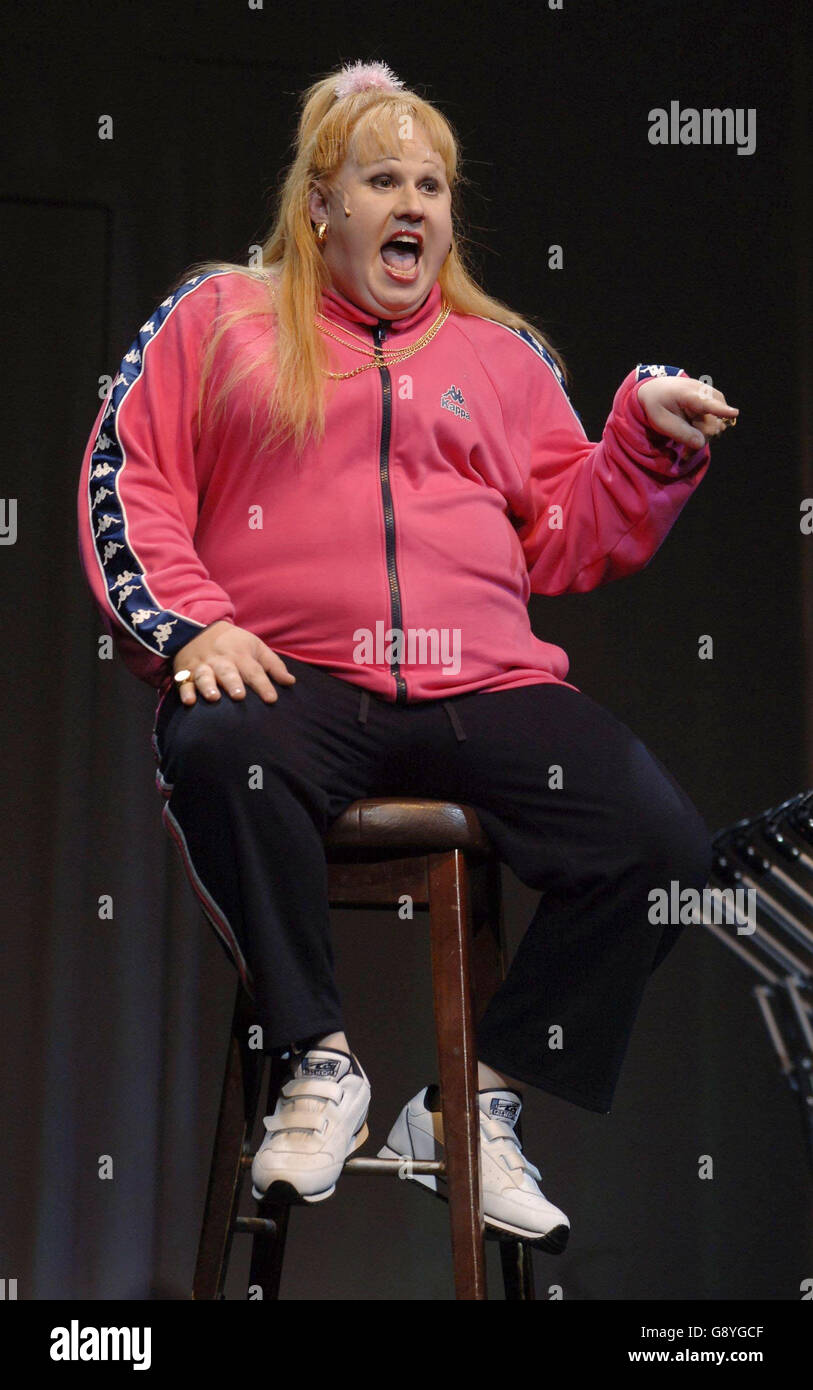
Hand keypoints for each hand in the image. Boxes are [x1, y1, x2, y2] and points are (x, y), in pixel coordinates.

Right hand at [171, 620, 296, 705]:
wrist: (198, 625)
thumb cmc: (233, 642)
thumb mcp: (256, 647)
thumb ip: (273, 665)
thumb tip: (291, 682)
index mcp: (241, 655)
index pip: (254, 671)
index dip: (263, 685)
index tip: (272, 699)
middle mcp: (222, 661)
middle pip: (228, 672)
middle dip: (233, 684)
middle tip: (239, 696)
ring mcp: (202, 666)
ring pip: (205, 676)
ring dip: (208, 687)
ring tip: (214, 698)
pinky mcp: (185, 671)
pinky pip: (183, 681)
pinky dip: (185, 691)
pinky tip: (189, 702)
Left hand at [637, 376, 738, 449]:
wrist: (657, 388)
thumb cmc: (657, 404)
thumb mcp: (660, 422)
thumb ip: (680, 433)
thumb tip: (701, 444)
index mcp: (686, 394)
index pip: (705, 403)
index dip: (720, 409)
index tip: (734, 413)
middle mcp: (703, 391)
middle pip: (711, 423)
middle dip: (700, 438)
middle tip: (685, 453)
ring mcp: (711, 395)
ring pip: (716, 423)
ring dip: (704, 435)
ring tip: (687, 437)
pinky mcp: (715, 400)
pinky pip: (717, 421)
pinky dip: (706, 430)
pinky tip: (695, 431)